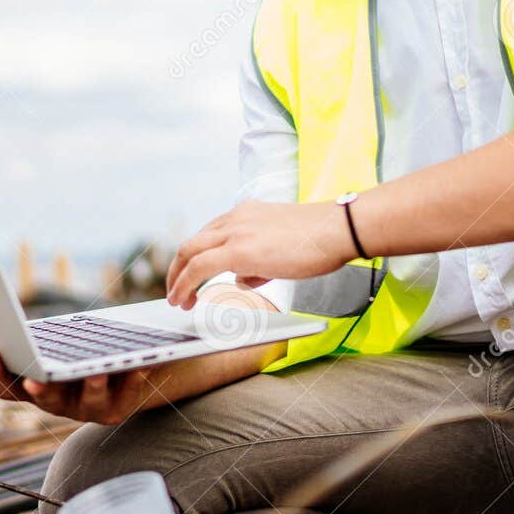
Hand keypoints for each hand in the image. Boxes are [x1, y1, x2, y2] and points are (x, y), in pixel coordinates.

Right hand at [0, 346, 155, 424]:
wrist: (122, 380)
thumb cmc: (68, 365)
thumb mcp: (33, 359)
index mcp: (34, 391)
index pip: (7, 388)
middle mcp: (58, 406)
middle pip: (44, 399)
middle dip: (37, 387)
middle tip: (32, 375)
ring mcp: (89, 409)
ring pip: (88, 401)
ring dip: (90, 387)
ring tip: (94, 371)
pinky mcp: (120, 407)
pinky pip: (128, 394)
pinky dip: (133, 378)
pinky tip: (139, 363)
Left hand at [165, 199, 356, 308]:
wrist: (337, 230)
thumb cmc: (320, 240)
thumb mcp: (281, 247)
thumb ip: (258, 261)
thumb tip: (240, 278)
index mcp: (246, 213)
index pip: (209, 234)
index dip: (196, 257)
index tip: (192, 274)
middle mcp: (236, 218)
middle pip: (192, 242)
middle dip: (178, 268)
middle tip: (176, 289)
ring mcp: (235, 231)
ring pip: (189, 252)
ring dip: (178, 278)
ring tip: (177, 299)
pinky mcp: (238, 250)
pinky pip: (199, 268)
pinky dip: (185, 284)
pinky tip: (184, 299)